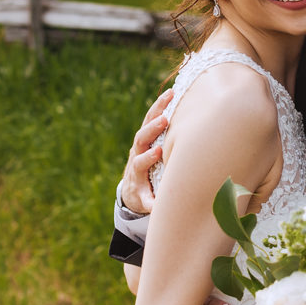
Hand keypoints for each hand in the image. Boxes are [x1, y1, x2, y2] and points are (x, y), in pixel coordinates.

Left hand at [119, 88, 172, 215]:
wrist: (133, 185)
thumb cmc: (143, 194)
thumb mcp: (145, 201)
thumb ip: (150, 203)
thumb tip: (157, 211)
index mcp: (136, 171)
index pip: (139, 163)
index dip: (147, 158)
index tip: (156, 152)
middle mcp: (136, 153)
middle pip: (140, 139)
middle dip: (151, 129)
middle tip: (162, 120)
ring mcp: (141, 141)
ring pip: (146, 122)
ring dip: (157, 108)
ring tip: (170, 94)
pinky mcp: (147, 133)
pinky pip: (152, 117)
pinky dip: (161, 106)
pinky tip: (172, 93)